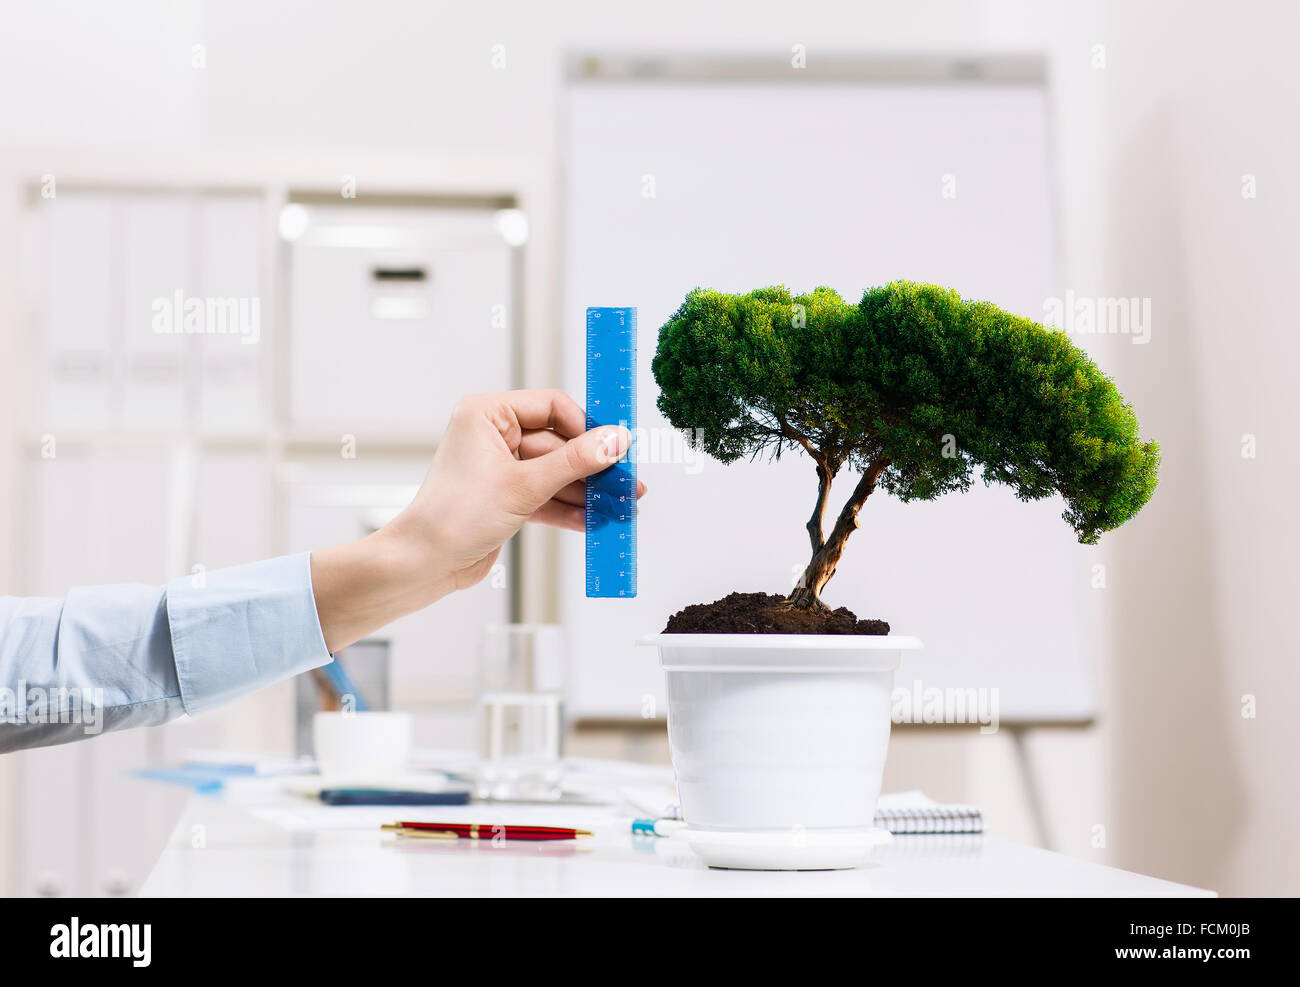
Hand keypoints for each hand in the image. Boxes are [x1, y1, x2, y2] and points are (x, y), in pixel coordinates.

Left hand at [310, 390, 643, 651]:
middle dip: (591, 468)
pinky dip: (568, 508)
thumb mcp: (524, 485)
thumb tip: (614, 440)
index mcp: (487, 414)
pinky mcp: (505, 496)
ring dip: (585, 492)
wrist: (425, 564)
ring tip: (618, 506)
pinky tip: (593, 520)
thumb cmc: (452, 518)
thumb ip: (575, 461)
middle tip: (625, 483)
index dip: (586, 427)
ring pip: (555, 472)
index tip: (614, 447)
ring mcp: (500, 467)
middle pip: (558, 442)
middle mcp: (493, 435)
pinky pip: (546, 495)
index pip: (551, 406)